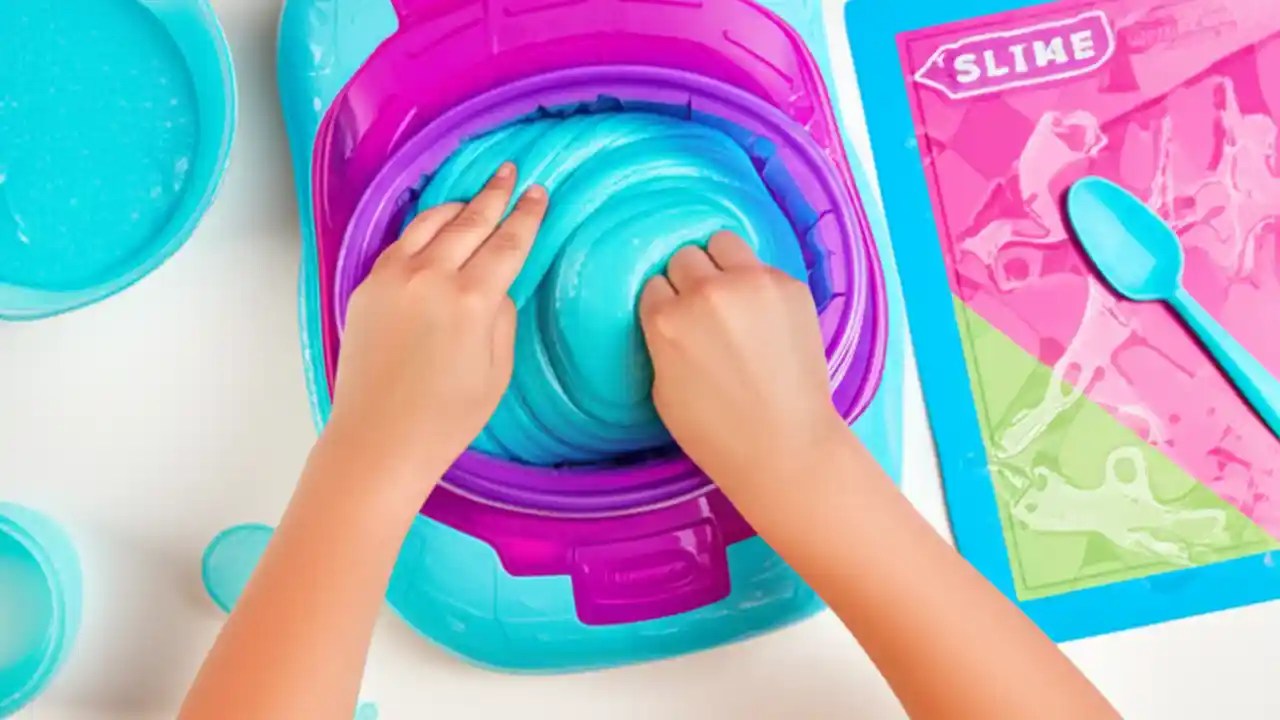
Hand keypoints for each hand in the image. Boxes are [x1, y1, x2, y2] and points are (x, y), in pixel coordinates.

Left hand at [327, 163, 546, 483]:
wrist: (378, 439)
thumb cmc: (446, 418)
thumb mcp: (496, 371)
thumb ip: (501, 318)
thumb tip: (494, 287)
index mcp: (471, 300)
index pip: (507, 243)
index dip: (526, 215)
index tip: (537, 193)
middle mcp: (430, 278)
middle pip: (470, 222)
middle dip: (494, 194)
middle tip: (510, 172)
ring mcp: (393, 278)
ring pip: (430, 224)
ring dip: (457, 206)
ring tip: (474, 196)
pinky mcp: (367, 287)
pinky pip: (401, 244)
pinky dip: (423, 228)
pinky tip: (434, 227)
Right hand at [639, 232, 850, 501]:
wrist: (786, 446)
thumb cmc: (716, 432)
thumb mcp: (662, 389)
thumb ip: (662, 341)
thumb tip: (672, 315)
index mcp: (667, 319)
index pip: (653, 285)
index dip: (665, 306)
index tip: (678, 325)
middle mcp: (707, 291)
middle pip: (684, 258)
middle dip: (689, 282)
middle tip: (705, 314)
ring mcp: (752, 283)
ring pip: (722, 243)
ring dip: (721, 265)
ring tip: (733, 298)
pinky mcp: (789, 285)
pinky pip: (761, 267)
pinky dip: (757, 286)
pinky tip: (766, 319)